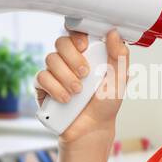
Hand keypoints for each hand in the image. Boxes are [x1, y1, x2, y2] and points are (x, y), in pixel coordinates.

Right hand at [34, 28, 129, 144]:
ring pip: (51, 59)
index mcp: (87, 54)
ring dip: (66, 77)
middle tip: (85, 74)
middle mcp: (69, 60)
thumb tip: (114, 32)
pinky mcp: (43, 87)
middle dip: (73, 58)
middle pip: (61, 42)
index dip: (77, 35)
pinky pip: (41, 77)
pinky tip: (66, 99)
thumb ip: (119, 55)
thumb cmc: (106, 104)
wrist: (92, 129)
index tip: (85, 46)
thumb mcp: (120, 79)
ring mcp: (55, 72)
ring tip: (78, 92)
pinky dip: (55, 88)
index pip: (76, 32)